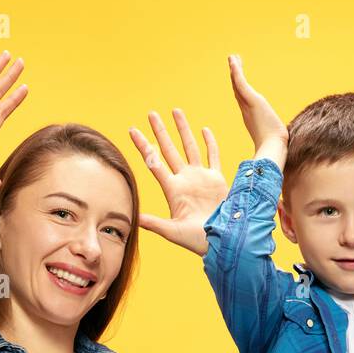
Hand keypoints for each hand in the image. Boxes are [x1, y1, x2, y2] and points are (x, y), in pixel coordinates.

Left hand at [129, 109, 225, 255]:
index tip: (132, 130)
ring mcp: (201, 178)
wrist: (221, 241)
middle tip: (151, 113)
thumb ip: (154, 224)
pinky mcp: (217, 179)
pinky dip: (209, 143)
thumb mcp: (173, 232)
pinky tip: (203, 129)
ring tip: (175, 111)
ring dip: (182, 130)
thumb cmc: (196, 240)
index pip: (154, 162)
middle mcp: (184, 180)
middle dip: (160, 131)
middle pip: (169, 150)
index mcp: (172, 189)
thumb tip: (134, 219)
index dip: (143, 146)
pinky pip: (213, 156)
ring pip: (189, 147)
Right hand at [227, 55, 287, 166]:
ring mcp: (247, 105)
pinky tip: (234, 61)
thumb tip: (284, 138)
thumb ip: (276, 134)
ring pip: (237, 85)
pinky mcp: (251, 101)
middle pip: (238, 90)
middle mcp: (246, 111)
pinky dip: (237, 72)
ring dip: (234, 70)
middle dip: (235, 76)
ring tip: (232, 57)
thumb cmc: (275, 146)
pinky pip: (241, 83)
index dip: (239, 88)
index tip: (238, 79)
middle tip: (233, 62)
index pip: (243, 99)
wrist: (273, 147)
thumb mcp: (275, 136)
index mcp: (251, 118)